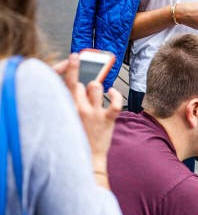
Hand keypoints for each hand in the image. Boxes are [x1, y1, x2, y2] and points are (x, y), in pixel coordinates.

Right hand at [56, 53, 122, 172]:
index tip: (74, 56)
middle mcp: (78, 108)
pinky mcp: (107, 119)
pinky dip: (115, 95)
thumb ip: (72, 102)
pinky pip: (115, 102)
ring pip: (96, 86)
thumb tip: (79, 85)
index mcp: (66, 108)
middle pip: (81, 83)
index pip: (66, 83)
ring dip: (98, 88)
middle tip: (87, 94)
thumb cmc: (79, 136)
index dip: (71, 67)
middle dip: (84, 86)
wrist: (88, 157)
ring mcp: (93, 114)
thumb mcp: (69, 118)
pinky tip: (112, 92)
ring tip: (99, 95)